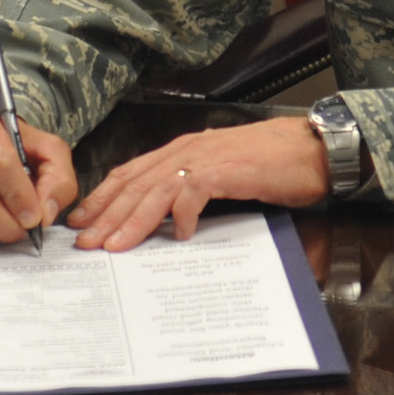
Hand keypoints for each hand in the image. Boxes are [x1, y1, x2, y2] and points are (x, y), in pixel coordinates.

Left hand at [65, 116, 328, 252]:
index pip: (131, 173)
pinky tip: (181, 235)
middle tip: (84, 244)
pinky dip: (184, 214)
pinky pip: (196, 192)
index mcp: (183, 151)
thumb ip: (191, 189)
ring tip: (115, 246)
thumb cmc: (271, 164)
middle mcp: (188, 150)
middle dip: (106, 215)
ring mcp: (207, 158)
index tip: (82, 223)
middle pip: (136, 184)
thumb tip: (164, 221)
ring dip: (133, 220)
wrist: (311, 148)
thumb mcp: (221, 174)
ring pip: (157, 190)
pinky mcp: (229, 170)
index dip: (103, 198)